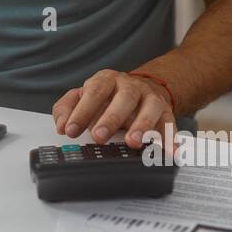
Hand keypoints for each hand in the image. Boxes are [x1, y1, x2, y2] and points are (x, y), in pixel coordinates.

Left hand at [51, 70, 176, 147]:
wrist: (142, 89)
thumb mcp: (84, 96)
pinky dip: (171, 139)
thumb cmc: (108, 96)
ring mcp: (150, 98)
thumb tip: (61, 125)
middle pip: (124, 98)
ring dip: (142, 125)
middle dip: (111, 118)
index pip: (94, 92)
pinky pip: (170, 124)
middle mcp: (131, 86)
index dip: (81, 111)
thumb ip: (67, 107)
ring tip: (134, 142)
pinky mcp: (166, 113)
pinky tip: (170, 152)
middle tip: (99, 136)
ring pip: (150, 108)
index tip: (70, 130)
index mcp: (107, 80)